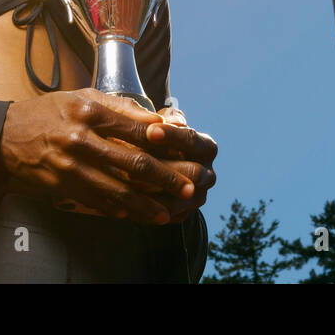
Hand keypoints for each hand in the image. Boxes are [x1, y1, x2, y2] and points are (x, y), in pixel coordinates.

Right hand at [0, 88, 199, 225]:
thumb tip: (156, 119)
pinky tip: (134, 215)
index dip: (165, 142)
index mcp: (90, 111)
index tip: (185, 152)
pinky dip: (118, 210)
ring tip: (165, 212)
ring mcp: (71, 164)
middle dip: (165, 178)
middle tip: (188, 187)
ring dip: (145, 204)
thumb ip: (120, 107)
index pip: (138, 129)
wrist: (6, 134)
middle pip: (133, 162)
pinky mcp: (62, 185)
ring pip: (117, 189)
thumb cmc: (51, 112)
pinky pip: (97, 201)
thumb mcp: (83, 96)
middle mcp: (82, 138)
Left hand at [112, 104, 216, 223]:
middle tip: (137, 159)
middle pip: (193, 172)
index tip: (150, 131)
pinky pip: (167, 216)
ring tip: (128, 181)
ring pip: (181, 199)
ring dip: (156, 190)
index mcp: (207, 148)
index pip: (194, 141)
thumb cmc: (161, 135)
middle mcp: (208, 175)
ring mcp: (197, 197)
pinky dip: (147, 209)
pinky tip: (125, 199)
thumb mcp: (165, 122)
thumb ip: (167, 119)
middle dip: (166, 166)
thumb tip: (171, 121)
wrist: (160, 162)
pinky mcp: (183, 214)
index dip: (172, 136)